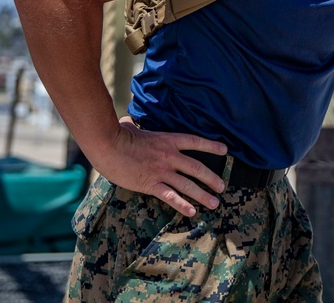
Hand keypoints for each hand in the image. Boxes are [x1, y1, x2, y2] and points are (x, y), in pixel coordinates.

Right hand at [89, 117, 229, 216]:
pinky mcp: (151, 184)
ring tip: (214, 203)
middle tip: (222, 186)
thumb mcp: (131, 128)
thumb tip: (126, 120)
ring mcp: (161, 171)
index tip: (225, 150)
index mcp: (168, 140)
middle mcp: (170, 156)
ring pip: (188, 185)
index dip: (211, 146)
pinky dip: (183, 205)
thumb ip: (133, 125)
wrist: (108, 146)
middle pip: (197, 167)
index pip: (195, 141)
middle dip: (212, 178)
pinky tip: (192, 212)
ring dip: (203, 195)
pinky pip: (171, 197)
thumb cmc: (117, 136)